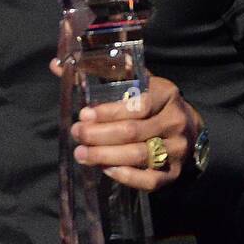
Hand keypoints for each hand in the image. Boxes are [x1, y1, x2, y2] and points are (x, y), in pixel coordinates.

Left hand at [50, 57, 202, 191]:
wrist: (187, 130)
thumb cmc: (151, 104)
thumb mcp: (134, 83)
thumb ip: (99, 74)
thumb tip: (55, 64)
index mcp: (166, 94)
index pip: (137, 104)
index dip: (107, 112)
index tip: (83, 116)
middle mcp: (175, 120)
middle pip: (133, 131)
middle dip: (99, 135)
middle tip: (77, 135)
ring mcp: (178, 148)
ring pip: (139, 155)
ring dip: (105, 156)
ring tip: (82, 154)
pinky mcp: (174, 172)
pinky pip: (149, 180)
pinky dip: (125, 176)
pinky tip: (106, 169)